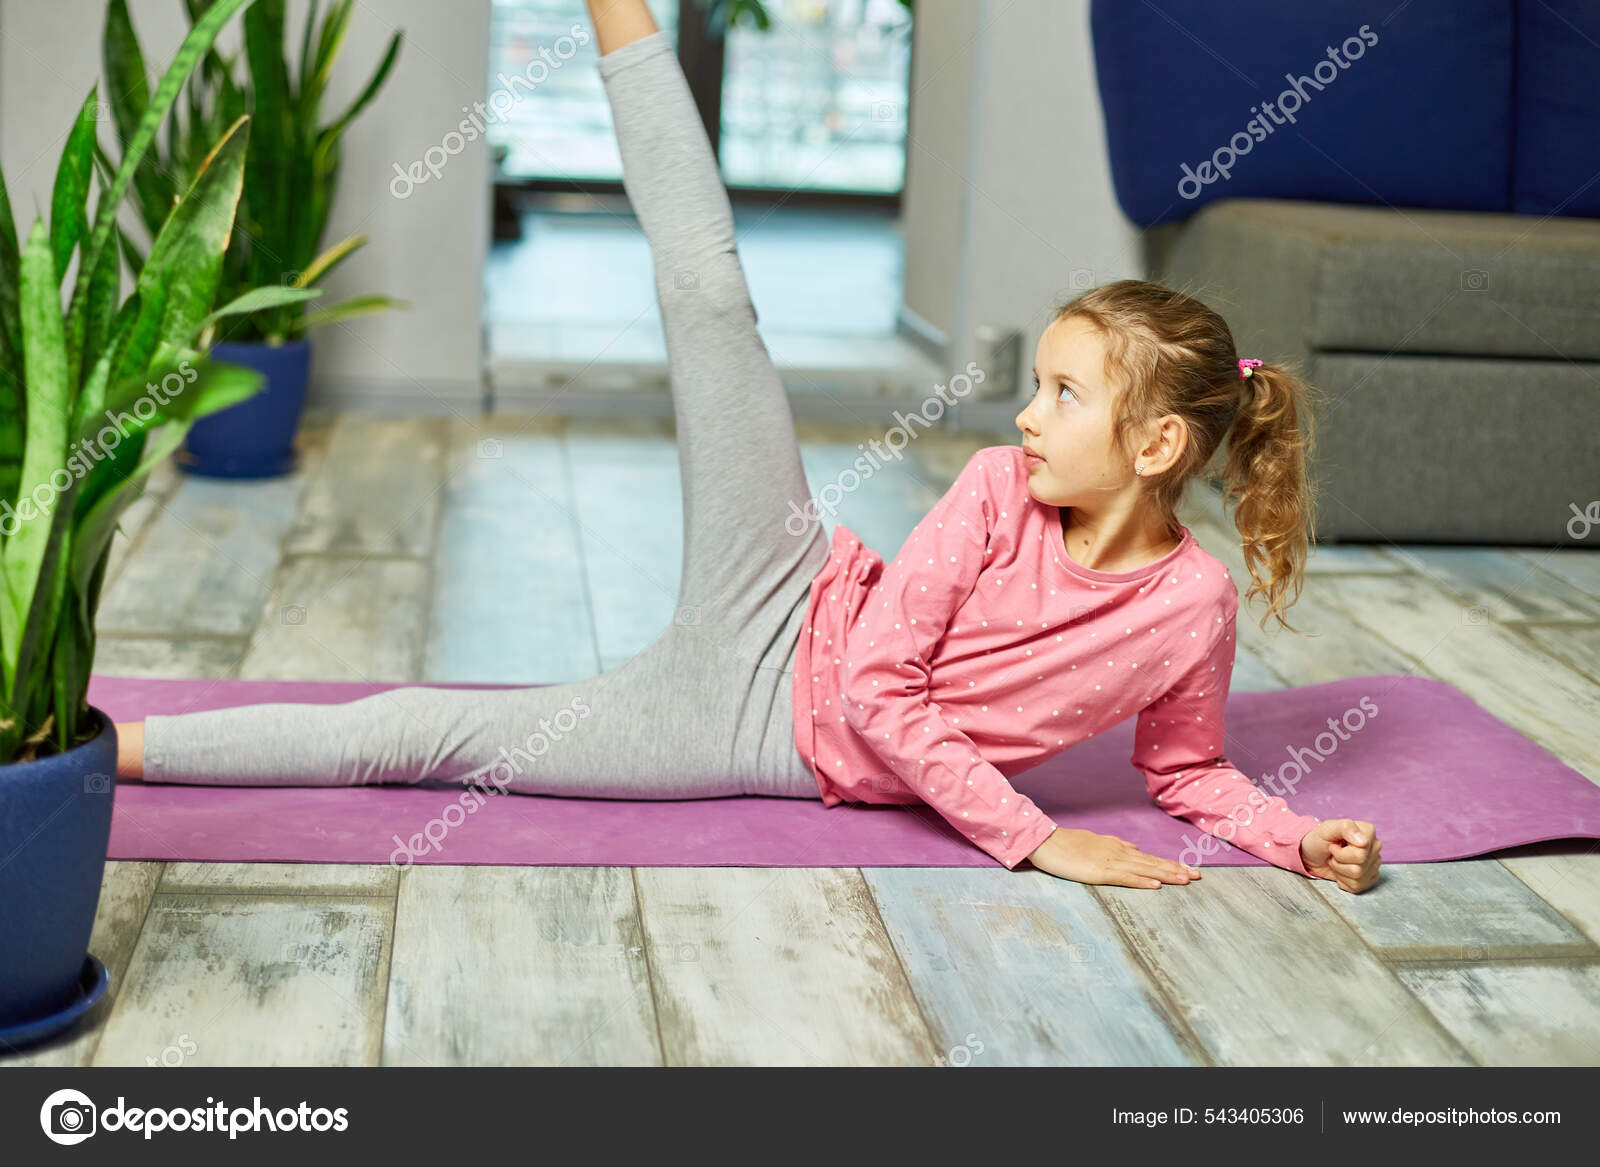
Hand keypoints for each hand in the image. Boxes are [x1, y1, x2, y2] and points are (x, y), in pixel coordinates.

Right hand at [1025, 827, 1201, 887]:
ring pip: (1144, 870)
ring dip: (1166, 875)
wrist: (1046, 842)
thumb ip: (1116, 845)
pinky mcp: (1099, 872)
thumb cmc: (1067, 844)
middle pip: (1152, 863)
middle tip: (1198, 877)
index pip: (1149, 858)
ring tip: (1185, 880)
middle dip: (1176, 870)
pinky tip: (1156, 886)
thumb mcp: (1095, 841)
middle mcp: (1119, 853)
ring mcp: (1110, 862)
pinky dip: (1141, 882)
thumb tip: (1134, 848)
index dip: (1169, 864)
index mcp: (1118, 847)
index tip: (1188, 869)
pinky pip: (1125, 878)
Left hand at [1299, 819, 1379, 891]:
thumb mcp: (1327, 829)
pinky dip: (1343, 880)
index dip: (1340, 853)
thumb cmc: (1320, 839)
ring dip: (1340, 871)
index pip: (1361, 853)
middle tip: (1333, 854)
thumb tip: (1363, 842)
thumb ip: (1345, 828)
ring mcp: (1374, 863)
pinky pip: (1358, 886)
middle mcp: (1375, 847)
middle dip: (1339, 862)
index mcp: (1368, 832)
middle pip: (1359, 867)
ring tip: (1336, 861)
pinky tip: (1340, 870)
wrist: (1313, 854)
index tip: (1333, 845)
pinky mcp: (1370, 877)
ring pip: (1358, 877)